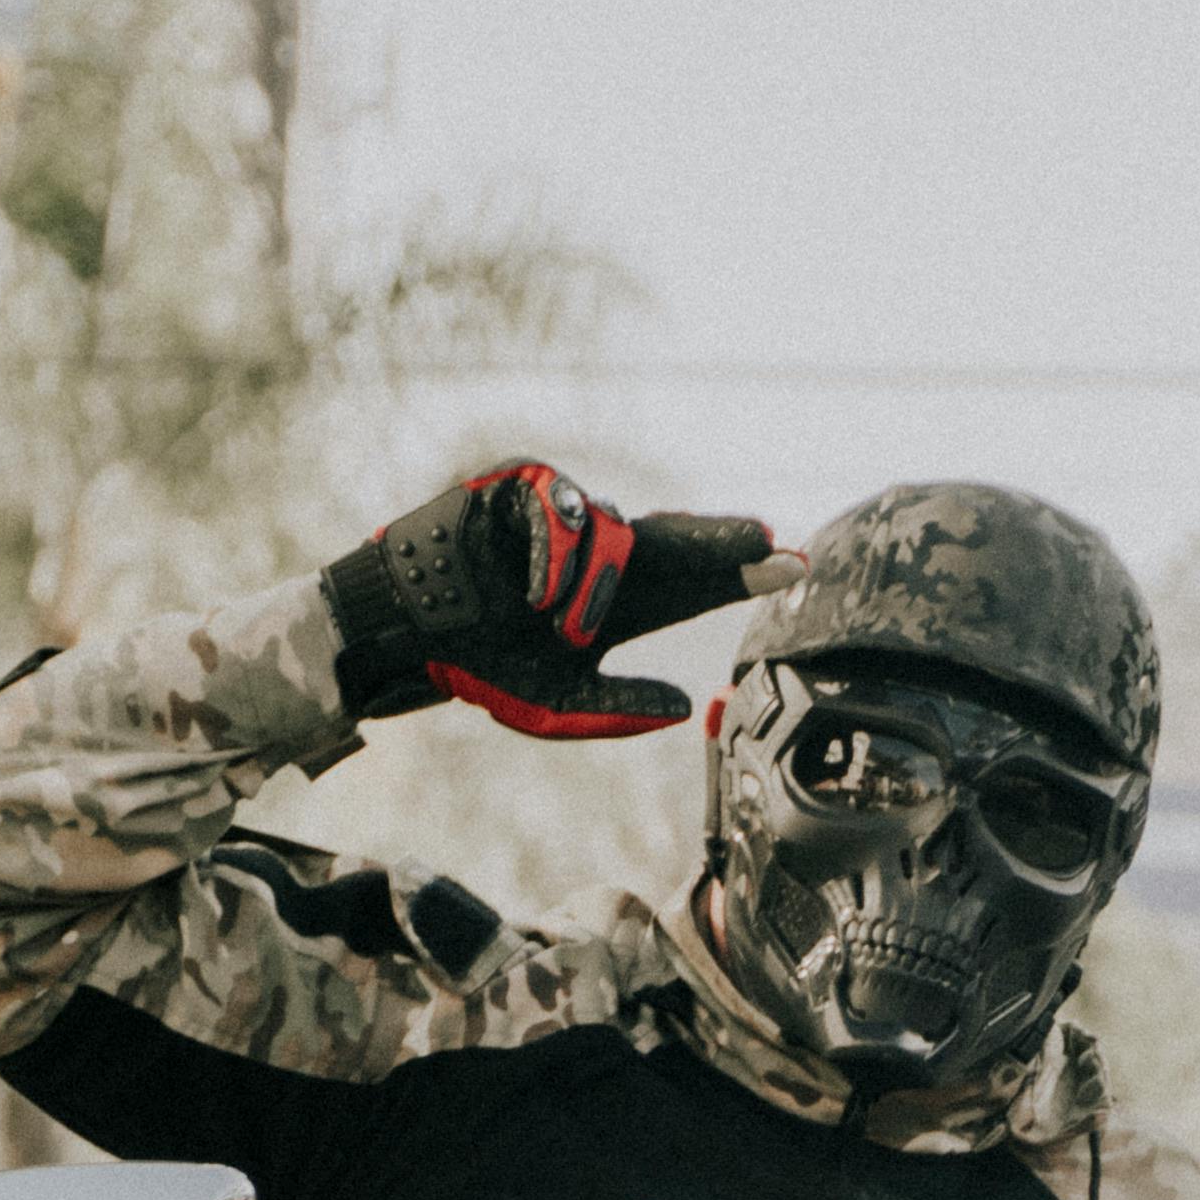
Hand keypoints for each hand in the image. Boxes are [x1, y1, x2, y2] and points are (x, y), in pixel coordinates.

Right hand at [322, 463, 785, 740]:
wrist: (406, 631)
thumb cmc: (479, 665)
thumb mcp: (554, 706)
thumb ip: (617, 711)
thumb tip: (686, 705)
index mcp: (620, 604)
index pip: (693, 586)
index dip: (741, 575)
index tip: (794, 567)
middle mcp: (600, 557)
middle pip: (677, 542)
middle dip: (722, 543)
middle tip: (766, 542)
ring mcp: (563, 518)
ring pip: (612, 536)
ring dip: (592, 586)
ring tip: (555, 619)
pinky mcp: (522, 487)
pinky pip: (561, 510)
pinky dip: (554, 552)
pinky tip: (535, 588)